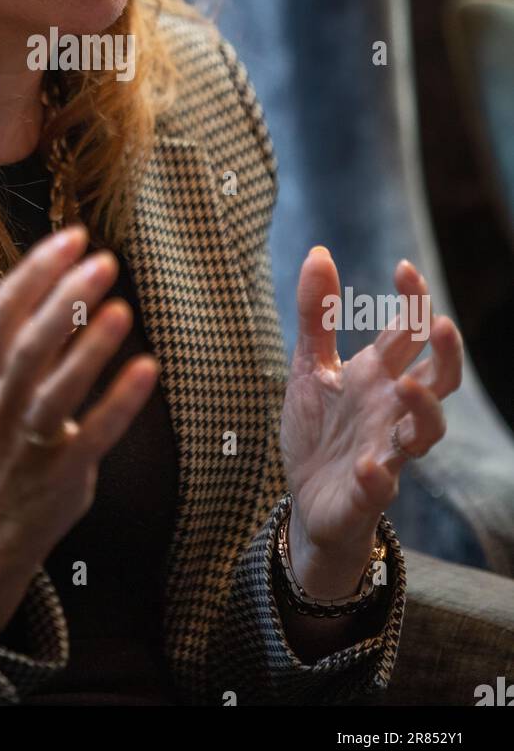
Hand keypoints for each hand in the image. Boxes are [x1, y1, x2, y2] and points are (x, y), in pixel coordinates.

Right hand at [0, 225, 158, 634]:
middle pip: (28, 347)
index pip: (3, 312)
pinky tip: (149, 368)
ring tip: (123, 310)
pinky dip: (120, 404)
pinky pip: (93, 436)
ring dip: (89, 351)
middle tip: (104, 262)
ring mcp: (28, 441)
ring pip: (56, 393)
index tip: (74, 236)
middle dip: (64, 301)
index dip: (37, 271)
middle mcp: (0, 402)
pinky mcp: (61, 473)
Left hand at [281, 247, 463, 594]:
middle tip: (439, 324)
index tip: (405, 267)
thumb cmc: (319, 431)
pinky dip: (377, 477)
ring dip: (423, 408)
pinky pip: (381, 487)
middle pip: (437, 380)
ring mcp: (383, 450)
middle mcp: (390, 410)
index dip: (414, 300)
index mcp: (378, 376)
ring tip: (406, 385)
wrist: (306, 500)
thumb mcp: (310, 366)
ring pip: (424, 432)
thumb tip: (320, 251)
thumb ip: (317, 315)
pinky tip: (367, 467)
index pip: (408, 332)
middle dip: (444, 353)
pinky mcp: (366, 492)